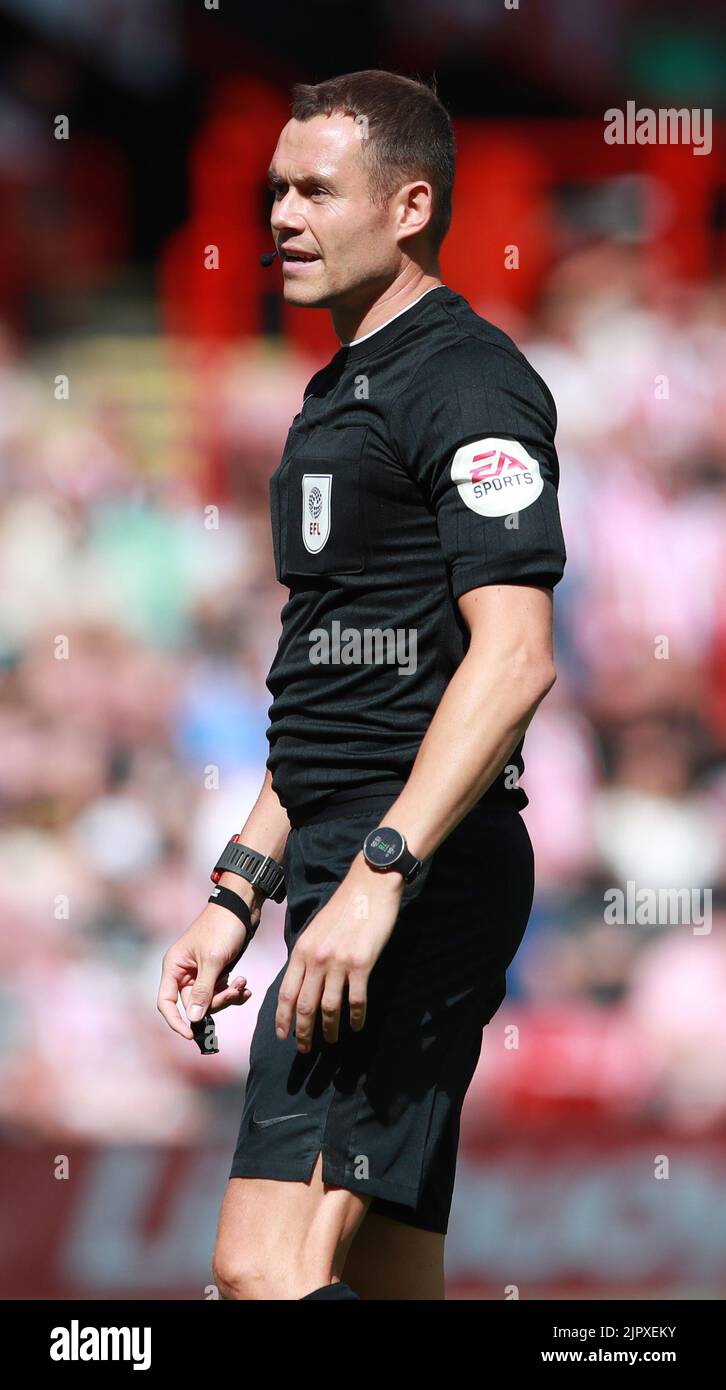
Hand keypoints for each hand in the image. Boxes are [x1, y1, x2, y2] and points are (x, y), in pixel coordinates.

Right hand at [157, 899, 255, 1040]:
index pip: (166, 1002)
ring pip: (210, 1001)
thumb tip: (194, 1020)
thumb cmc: (223, 928)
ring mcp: (201, 972)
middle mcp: (184, 972)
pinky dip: (233, 992)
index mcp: (174, 967)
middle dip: (216, 1002)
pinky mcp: (217, 971)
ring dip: (228, 997)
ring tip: (243, 984)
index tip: (191, 1035)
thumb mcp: (213, 961)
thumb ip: (203, 991)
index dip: (176, 1021)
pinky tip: (245, 986)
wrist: (243, 906)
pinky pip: (221, 992)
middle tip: (234, 992)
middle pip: (194, 1004)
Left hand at [275, 853, 404, 1052]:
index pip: (286, 993)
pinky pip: (356, 1000)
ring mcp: (339, 962)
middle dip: (303, 1032)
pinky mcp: (362, 963)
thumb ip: (307, 955)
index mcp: (302, 950)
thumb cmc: (344, 907)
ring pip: (329, 1007)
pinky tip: (356, 1026)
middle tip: (304, 1049)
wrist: (370, 886)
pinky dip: (355, 1018)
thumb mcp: (315, 930)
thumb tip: (302, 982)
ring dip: (329, 1029)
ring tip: (331, 1041)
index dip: (283, 1019)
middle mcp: (316, 959)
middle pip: (304, 1006)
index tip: (283, 1036)